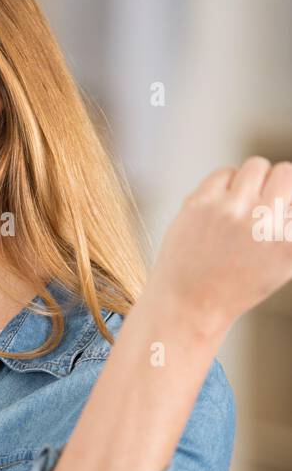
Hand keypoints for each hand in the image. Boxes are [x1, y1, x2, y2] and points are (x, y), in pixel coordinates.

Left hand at [148, 155, 291, 336]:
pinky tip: (220, 207)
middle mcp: (263, 223)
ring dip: (252, 182)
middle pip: (285, 172)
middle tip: (263, 204)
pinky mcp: (201, 203)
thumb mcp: (282, 264)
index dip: (289, 201)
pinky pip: (224, 172)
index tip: (280, 212)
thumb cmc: (238, 285)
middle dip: (277, 185)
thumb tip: (287, 202)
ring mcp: (230, 210)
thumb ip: (291, 229)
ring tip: (242, 206)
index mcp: (288, 241)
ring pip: (255, 166)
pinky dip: (226, 186)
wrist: (189, 303)